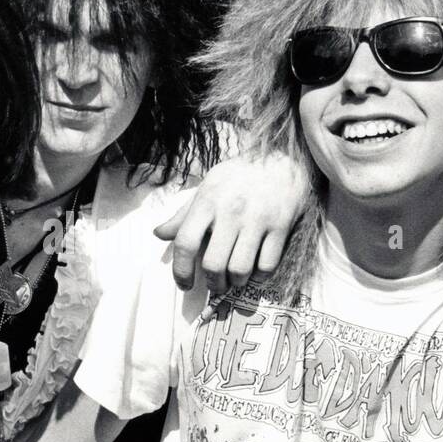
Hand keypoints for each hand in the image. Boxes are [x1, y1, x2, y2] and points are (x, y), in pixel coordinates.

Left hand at [154, 151, 309, 292]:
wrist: (283, 156)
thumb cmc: (240, 175)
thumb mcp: (208, 187)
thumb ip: (184, 214)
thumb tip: (159, 233)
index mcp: (207, 201)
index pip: (185, 243)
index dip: (181, 270)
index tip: (184, 284)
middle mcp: (230, 211)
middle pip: (213, 264)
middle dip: (214, 283)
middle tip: (216, 285)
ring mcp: (257, 219)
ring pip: (240, 269)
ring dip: (236, 282)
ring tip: (236, 279)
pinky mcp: (281, 226)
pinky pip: (267, 265)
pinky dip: (260, 276)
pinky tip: (256, 271)